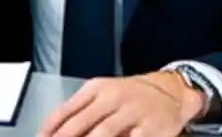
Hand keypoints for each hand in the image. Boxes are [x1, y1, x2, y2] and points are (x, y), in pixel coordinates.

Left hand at [38, 73, 205, 136]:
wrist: (170, 90)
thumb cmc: (129, 94)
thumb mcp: (102, 92)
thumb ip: (81, 109)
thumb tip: (56, 129)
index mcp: (96, 89)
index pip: (67, 109)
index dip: (51, 126)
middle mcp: (113, 98)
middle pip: (83, 123)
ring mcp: (133, 113)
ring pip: (104, 133)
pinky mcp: (152, 129)